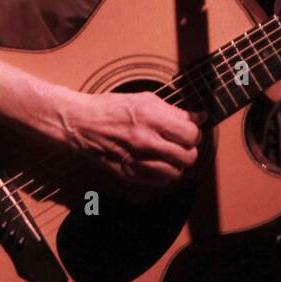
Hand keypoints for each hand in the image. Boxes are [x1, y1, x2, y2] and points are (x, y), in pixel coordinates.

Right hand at [63, 90, 206, 199]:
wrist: (80, 123)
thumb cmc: (111, 108)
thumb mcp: (144, 99)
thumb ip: (174, 111)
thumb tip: (200, 117)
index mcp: (151, 118)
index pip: (191, 133)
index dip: (194, 132)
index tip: (188, 130)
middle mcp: (146, 141)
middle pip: (188, 155)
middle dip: (188, 148)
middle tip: (180, 142)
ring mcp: (137, 160)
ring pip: (177, 171)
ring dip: (177, 163)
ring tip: (169, 153)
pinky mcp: (130, 174)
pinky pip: (161, 181)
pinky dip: (164, 174)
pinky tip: (157, 162)